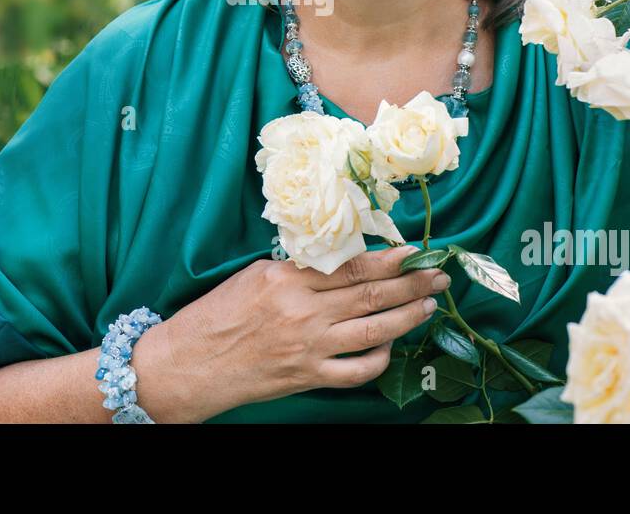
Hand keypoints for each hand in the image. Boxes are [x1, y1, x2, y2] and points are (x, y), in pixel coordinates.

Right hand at [149, 244, 447, 420]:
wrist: (189, 364)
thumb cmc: (217, 314)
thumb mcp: (254, 276)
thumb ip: (298, 268)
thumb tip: (338, 257)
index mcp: (287, 278)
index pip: (351, 265)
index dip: (389, 259)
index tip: (415, 252)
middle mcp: (302, 311)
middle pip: (371, 294)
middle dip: (412, 284)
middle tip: (440, 275)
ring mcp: (308, 347)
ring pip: (373, 331)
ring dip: (408, 317)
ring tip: (429, 305)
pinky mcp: (307, 377)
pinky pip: (357, 371)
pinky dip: (379, 357)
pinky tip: (389, 345)